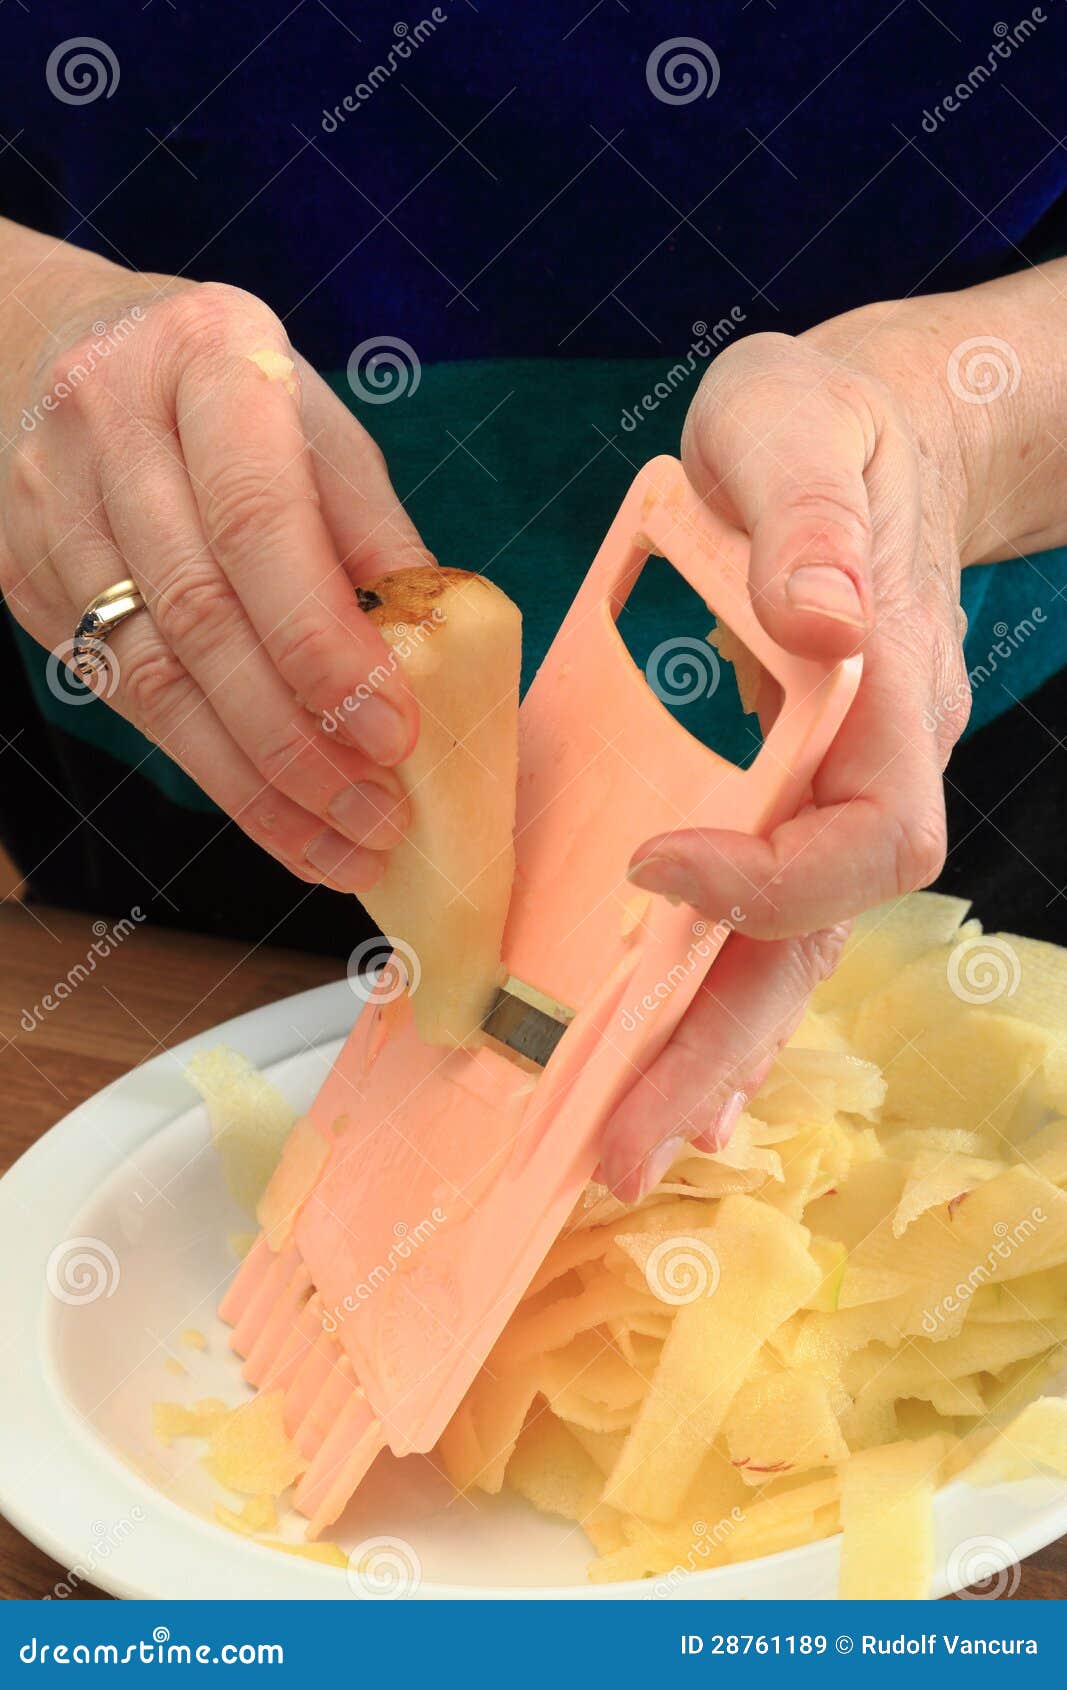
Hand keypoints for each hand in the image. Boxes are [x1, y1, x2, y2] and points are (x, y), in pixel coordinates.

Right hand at [0, 256, 425, 891]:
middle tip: (378, 816)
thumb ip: (367, 523)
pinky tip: (276, 813)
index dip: (326, 643)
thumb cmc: (218, 389)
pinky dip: (209, 767)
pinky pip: (122, 695)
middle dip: (298, 741)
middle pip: (200, 615)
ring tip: (340, 845)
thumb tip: (435, 648)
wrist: (52, 344)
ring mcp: (49, 506)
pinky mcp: (24, 579)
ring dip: (254, 784)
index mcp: (207, 358)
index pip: (259, 522)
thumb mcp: (309, 416)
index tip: (396, 733)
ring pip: (150, 678)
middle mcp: (111, 424)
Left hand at [599, 313, 976, 1198]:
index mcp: (883, 693)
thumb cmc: (814, 430)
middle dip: (722, 1043)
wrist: (852, 443)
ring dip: (700, 1053)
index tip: (657, 865)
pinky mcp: (771, 802)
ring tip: (620, 1144)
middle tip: (627, 1142)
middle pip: (816, 943)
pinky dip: (699, 1001)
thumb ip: (807, 512)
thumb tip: (820, 616)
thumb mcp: (795, 426)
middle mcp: (866, 770)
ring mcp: (823, 798)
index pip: (866, 831)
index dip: (772, 877)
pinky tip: (651, 1065)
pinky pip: (747, 924)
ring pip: (779, 956)